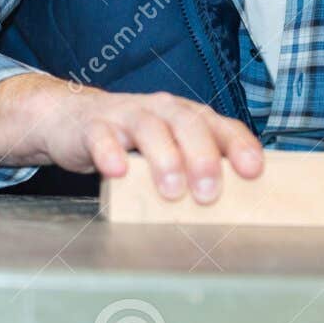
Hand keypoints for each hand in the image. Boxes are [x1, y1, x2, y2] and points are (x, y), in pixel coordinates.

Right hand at [0, 73, 261, 201]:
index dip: (239, 145)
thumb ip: (194, 172)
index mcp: (186, 117)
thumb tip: (234, 212)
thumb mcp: (167, 151)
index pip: (220, 125)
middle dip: (202, 158)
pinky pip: (101, 135)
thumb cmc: (130, 142)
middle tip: (208, 194)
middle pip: (188, 124)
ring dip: (164, 158)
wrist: (70, 119)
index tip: (253, 171)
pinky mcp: (92, 125)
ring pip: (150, 127)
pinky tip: (116, 171)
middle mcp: (160, 110)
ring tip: (171, 190)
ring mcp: (125, 115)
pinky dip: (109, 152)